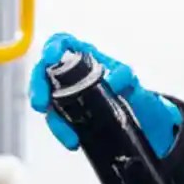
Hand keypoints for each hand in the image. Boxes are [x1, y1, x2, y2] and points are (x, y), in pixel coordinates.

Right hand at [28, 32, 182, 156]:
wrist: (146, 124)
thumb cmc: (137, 96)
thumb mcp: (134, 82)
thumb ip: (126, 76)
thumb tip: (115, 81)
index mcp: (87, 58)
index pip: (62, 43)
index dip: (53, 46)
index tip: (51, 58)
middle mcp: (74, 74)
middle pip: (44, 73)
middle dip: (38, 87)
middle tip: (41, 104)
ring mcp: (70, 96)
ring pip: (48, 102)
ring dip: (53, 119)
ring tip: (68, 136)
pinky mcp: (71, 116)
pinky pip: (59, 121)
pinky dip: (62, 132)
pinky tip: (73, 141)